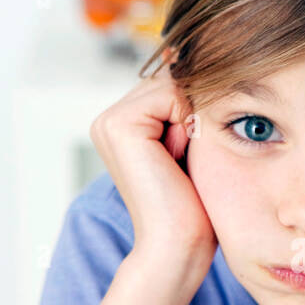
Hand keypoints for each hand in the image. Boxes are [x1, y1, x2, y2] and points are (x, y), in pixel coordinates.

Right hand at [89, 59, 217, 273]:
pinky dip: (187, 122)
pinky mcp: (118, 124)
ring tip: (179, 162)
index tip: (190, 158)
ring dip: (192, 120)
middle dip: (193, 115)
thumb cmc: (193, 209)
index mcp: (123, 125)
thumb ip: (188, 107)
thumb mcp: (193, 148)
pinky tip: (176, 157)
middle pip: (173, 82)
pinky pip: (172, 93)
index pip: (174, 87)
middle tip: (184, 164)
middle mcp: (109, 119)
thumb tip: (194, 56)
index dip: (196, 115)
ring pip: (175, 86)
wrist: (178, 248)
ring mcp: (108, 120)